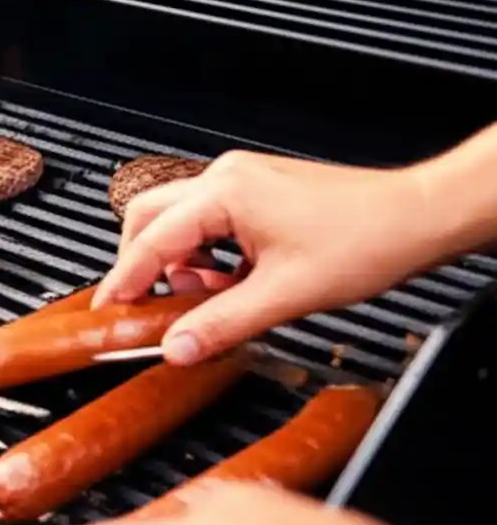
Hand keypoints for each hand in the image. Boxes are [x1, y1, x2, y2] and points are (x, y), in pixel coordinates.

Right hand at [92, 150, 443, 365]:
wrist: (417, 217)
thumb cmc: (365, 239)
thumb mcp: (284, 296)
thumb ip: (221, 323)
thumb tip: (176, 347)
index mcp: (225, 193)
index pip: (152, 240)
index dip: (124, 279)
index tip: (107, 309)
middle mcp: (226, 178)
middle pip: (150, 217)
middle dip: (143, 264)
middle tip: (147, 305)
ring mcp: (242, 181)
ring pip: (180, 220)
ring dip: (182, 262)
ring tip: (208, 298)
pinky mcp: (258, 192)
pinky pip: (209, 221)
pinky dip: (207, 255)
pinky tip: (230, 282)